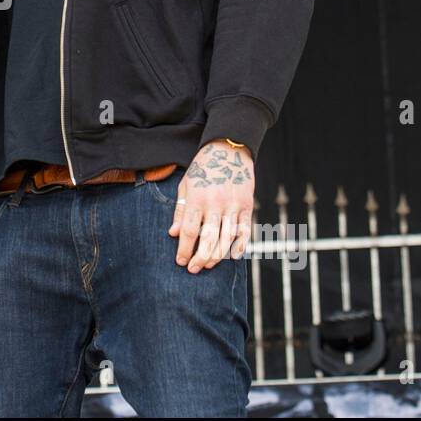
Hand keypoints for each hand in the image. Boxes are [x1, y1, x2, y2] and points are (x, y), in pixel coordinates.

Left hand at [169, 140, 254, 272]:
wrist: (228, 150)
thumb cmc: (202, 169)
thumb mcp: (186, 186)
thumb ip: (181, 211)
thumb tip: (173, 234)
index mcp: (197, 199)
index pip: (190, 231)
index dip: (185, 249)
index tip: (180, 261)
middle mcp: (216, 204)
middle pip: (209, 239)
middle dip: (200, 258)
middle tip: (193, 269)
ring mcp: (234, 206)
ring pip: (227, 239)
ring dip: (217, 256)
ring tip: (208, 265)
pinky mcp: (247, 206)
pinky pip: (244, 231)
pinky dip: (239, 246)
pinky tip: (232, 256)